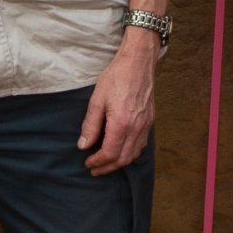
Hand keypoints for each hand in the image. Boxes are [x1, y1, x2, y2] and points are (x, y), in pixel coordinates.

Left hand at [78, 27, 160, 174]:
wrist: (138, 63)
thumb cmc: (116, 77)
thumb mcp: (97, 99)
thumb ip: (90, 125)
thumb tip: (83, 145)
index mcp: (121, 123)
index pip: (109, 153)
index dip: (98, 162)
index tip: (87, 162)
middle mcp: (136, 128)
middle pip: (122, 159)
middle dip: (107, 167)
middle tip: (94, 169)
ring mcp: (145, 126)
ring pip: (133, 155)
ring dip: (119, 163)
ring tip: (106, 163)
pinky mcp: (150, 122)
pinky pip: (140, 145)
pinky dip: (130, 154)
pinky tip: (121, 151)